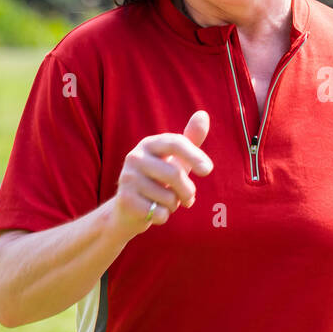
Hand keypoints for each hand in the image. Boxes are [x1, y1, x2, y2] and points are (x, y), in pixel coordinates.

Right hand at [112, 111, 212, 238]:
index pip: (175, 142)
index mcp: (149, 144)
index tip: (208, 170)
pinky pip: (159, 212)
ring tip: (164, 202)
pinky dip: (163, 217)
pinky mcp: (125, 199)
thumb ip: (190, 139)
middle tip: (188, 198)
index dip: (195, 155)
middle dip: (188, 191)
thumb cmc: (158, 181)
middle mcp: (134, 157)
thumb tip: (203, 114)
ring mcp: (127, 178)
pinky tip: (152, 212)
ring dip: (174, 205)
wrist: (129, 210)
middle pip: (174, 174)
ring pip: (168, 197)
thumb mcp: (176, 160)